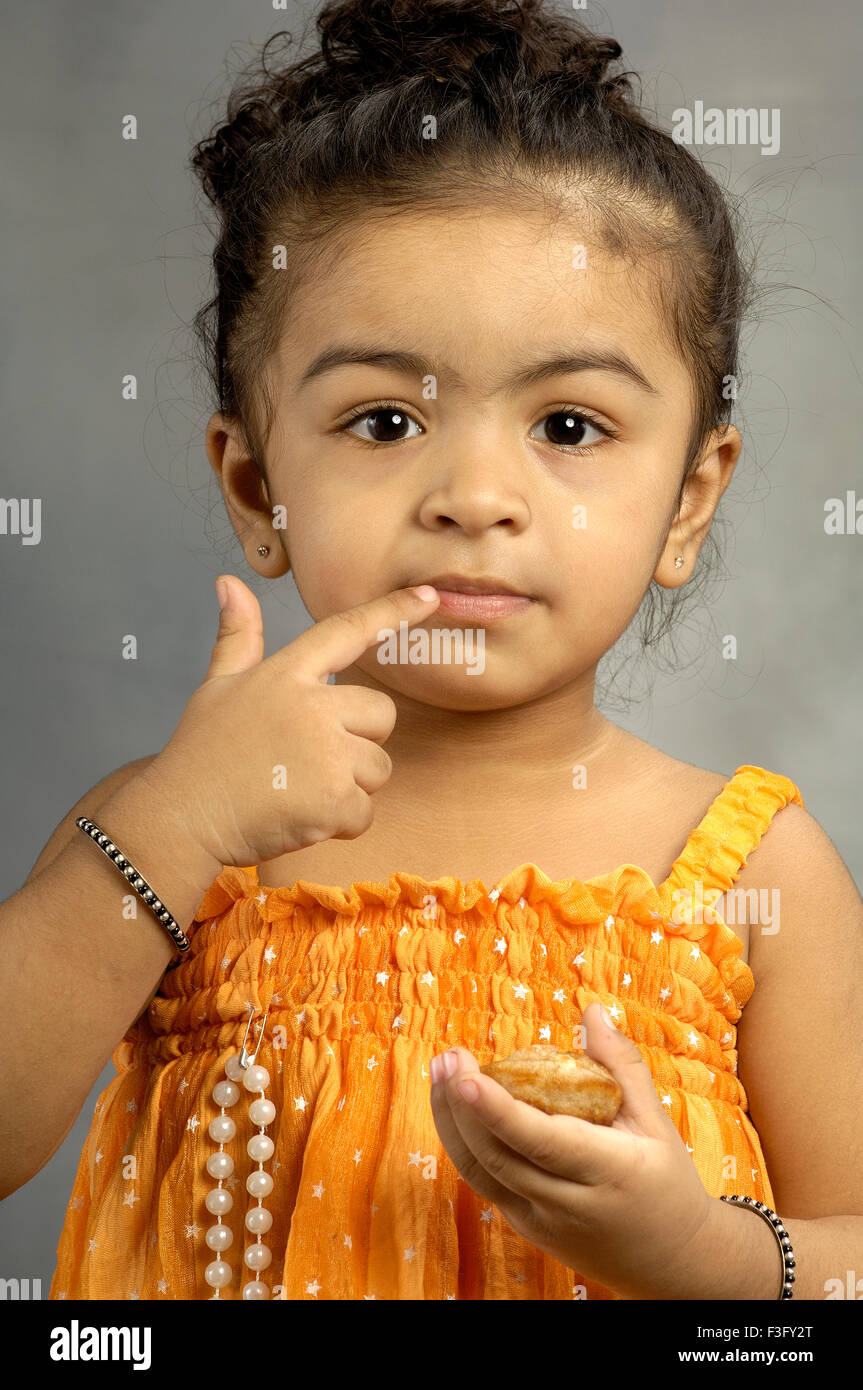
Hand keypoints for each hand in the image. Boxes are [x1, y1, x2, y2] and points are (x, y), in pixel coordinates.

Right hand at [139, 579, 440, 867]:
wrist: (181, 819)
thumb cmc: (200, 754)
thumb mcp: (216, 687)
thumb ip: (238, 638)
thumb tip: (229, 584)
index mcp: (287, 674)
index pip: (346, 632)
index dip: (391, 612)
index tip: (430, 596)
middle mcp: (312, 706)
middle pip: (381, 715)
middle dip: (358, 742)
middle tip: (304, 763)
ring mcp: (325, 752)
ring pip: (378, 768)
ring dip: (349, 788)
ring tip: (296, 790)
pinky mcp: (333, 798)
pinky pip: (365, 812)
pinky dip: (340, 823)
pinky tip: (299, 818)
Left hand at [430, 1002, 713, 1299]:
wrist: (670, 1260)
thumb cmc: (665, 1179)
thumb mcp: (656, 1120)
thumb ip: (621, 1063)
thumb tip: (591, 1009)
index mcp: (610, 1171)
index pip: (543, 1141)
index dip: (499, 1111)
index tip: (466, 1076)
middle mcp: (569, 1204)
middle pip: (499, 1158)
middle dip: (461, 1106)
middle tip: (447, 1056)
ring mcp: (542, 1222)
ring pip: (481, 1174)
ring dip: (450, 1122)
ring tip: (439, 1071)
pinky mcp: (526, 1227)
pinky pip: (486, 1183)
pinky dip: (465, 1143)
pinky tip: (454, 1105)